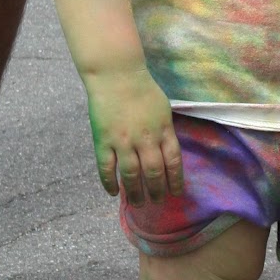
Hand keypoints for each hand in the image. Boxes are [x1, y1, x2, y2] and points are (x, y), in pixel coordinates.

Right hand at [85, 65, 182, 202]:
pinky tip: (113, 193)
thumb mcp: (164, 110)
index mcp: (163, 130)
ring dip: (135, 193)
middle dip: (156, 191)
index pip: (173, 162)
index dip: (175, 181)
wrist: (117, 75)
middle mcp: (145, 139)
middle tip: (156, 202)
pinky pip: (106, 168)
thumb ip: (165, 132)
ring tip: (137, 204)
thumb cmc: (143, 89)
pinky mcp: (103, 141)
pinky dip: (109, 183)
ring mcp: (123, 141)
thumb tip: (167, 154)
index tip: (175, 194)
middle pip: (153, 172)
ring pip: (131, 175)